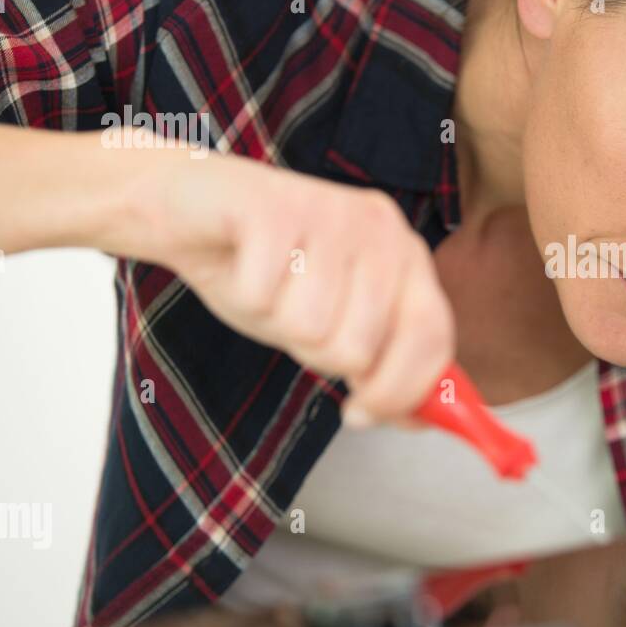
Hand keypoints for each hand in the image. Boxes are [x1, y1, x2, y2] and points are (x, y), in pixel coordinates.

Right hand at [137, 150, 454, 425]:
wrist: (193, 208)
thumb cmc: (272, 272)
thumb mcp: (334, 324)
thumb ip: (381, 365)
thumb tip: (420, 419)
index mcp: (408, 256)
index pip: (432, 337)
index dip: (399, 391)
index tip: (361, 416)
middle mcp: (382, 228)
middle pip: (361, 349)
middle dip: (318, 356)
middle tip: (295, 316)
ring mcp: (331, 211)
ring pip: (309, 328)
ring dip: (278, 322)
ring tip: (270, 287)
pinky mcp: (275, 207)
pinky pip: (260, 297)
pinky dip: (243, 294)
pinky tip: (243, 265)